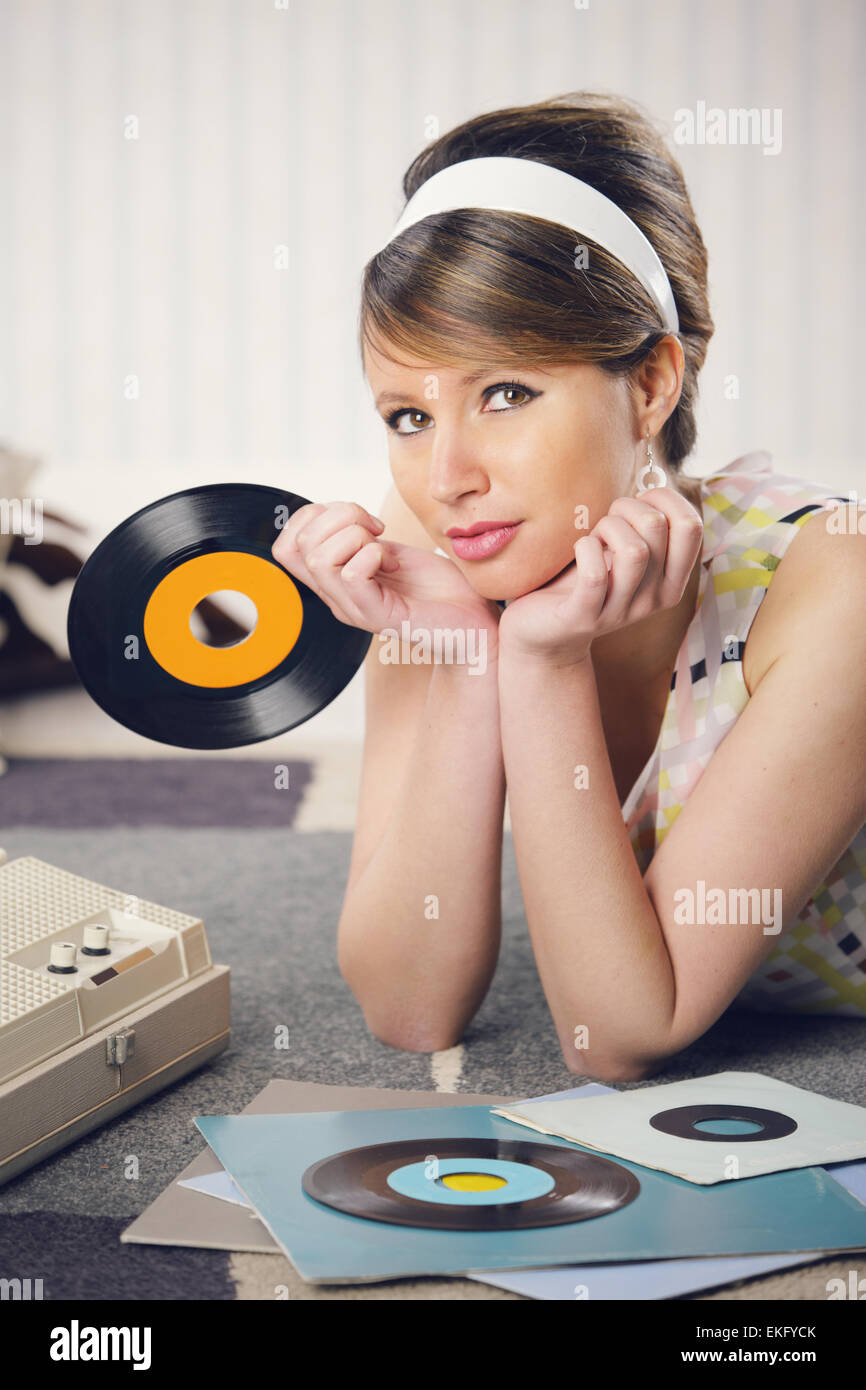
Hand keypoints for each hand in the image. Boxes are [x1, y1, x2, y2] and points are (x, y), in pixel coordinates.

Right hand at [271, 500, 501, 638]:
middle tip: (377, 529)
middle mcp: (336, 597)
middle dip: (340, 516)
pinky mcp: (377, 617)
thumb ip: (358, 537)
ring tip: (385, 548)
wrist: (474, 624)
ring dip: (356, 535)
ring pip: (320, 558)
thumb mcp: (390, 551)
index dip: (314, 516)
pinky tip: (393, 562)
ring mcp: (354, 609)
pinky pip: (351, 574)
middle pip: (301, 544)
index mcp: (335, 580)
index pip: (286, 545)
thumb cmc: (438, 588)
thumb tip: (333, 512)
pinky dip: (373, 554)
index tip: (359, 520)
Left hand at [498, 489, 703, 663]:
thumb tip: (652, 477)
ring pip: (634, 552)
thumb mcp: (622, 552)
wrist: (544, 633)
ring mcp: (620, 612)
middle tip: (606, 520)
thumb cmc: (584, 579)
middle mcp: (653, 600)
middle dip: (627, 507)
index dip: (665, 497)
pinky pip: (596, 576)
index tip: (639, 498)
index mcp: (671, 581)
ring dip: (607, 527)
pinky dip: (585, 550)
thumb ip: (644, 527)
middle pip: (658, 529)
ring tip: (592, 537)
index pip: (692, 526)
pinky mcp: (584, 617)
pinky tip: (578, 548)